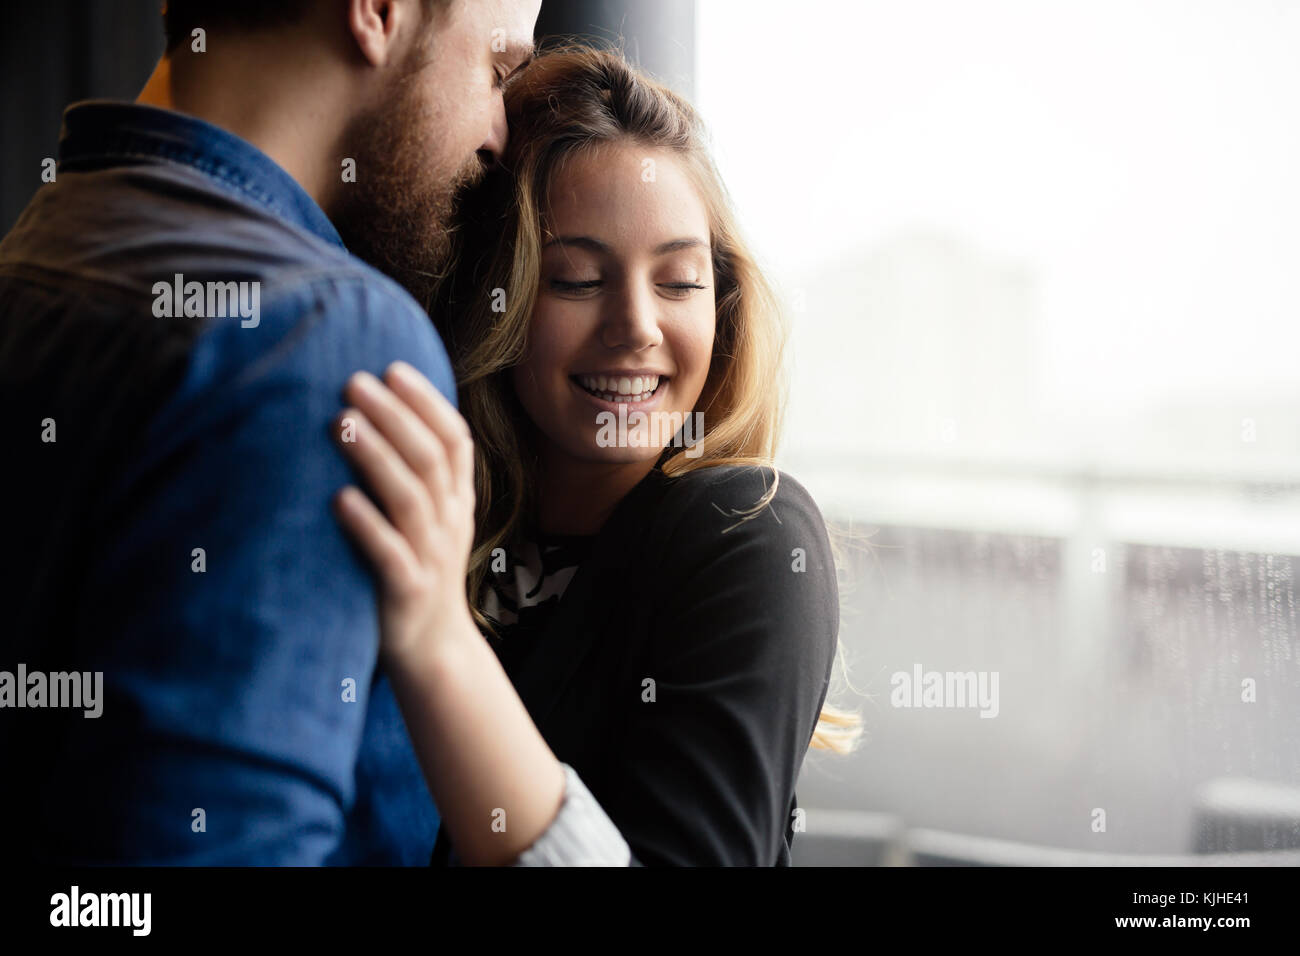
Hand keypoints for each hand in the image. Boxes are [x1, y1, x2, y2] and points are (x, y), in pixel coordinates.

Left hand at [332, 361, 476, 663]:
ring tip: (342, 423)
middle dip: (394, 415)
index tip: (393, 368)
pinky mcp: (406, 591)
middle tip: (354, 381)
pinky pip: (390, 554)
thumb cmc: (416, 572)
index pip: (455, 440)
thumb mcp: (431, 520)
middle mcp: (450, 523)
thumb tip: (374, 414)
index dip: (427, 402)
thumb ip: (415, 475)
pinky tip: (339, 499)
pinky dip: (366, 525)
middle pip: (429, 458)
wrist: (433, 649)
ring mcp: (431, 557)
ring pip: (411, 498)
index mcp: (457, 501)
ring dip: (377, 457)